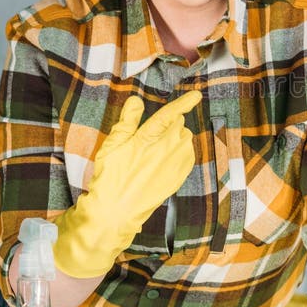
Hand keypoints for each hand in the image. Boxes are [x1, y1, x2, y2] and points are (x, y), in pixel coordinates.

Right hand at [53, 91, 201, 277]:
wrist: (118, 211)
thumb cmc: (111, 177)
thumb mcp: (112, 145)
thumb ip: (127, 121)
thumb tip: (136, 100)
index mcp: (149, 138)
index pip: (170, 114)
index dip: (184, 103)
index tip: (195, 95)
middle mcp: (168, 148)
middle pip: (179, 124)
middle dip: (168, 124)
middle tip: (149, 136)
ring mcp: (177, 163)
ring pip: (185, 139)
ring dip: (175, 138)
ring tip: (155, 151)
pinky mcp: (180, 176)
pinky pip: (188, 155)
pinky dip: (180, 153)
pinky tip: (163, 161)